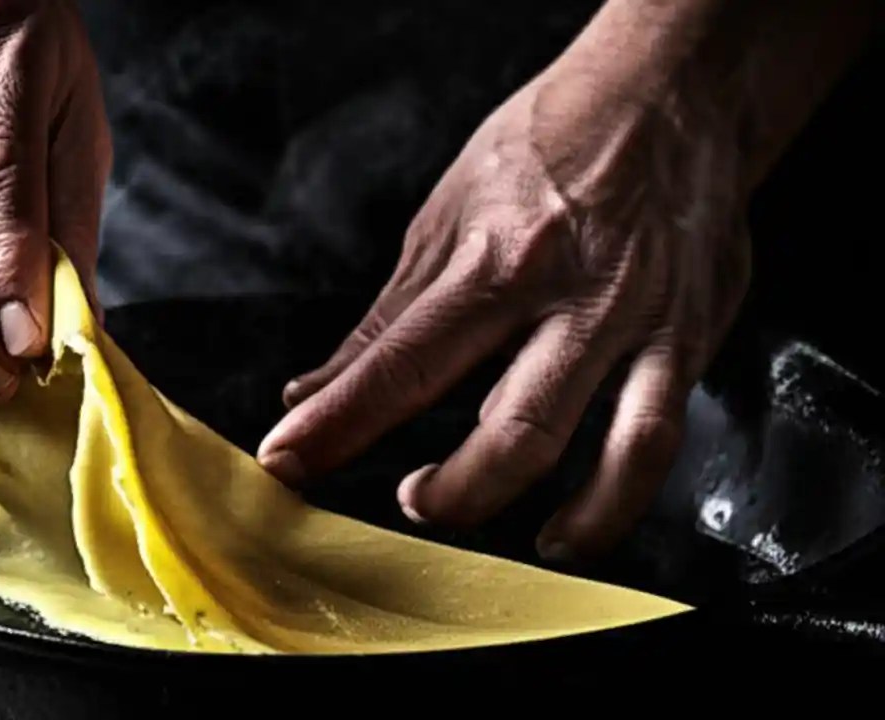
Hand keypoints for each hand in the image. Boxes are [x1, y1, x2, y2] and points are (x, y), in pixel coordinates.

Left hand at [257, 62, 750, 563]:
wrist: (672, 95)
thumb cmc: (552, 143)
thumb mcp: (446, 214)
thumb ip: (386, 317)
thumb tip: (314, 387)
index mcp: (499, 257)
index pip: (403, 362)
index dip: (339, 421)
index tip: (290, 457)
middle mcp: (575, 295)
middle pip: (513, 425)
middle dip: (453, 489)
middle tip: (410, 500)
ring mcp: (646, 322)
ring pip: (610, 449)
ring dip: (558, 513)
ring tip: (507, 534)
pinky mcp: (694, 338)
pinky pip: (662, 438)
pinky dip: (620, 498)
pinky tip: (581, 521)